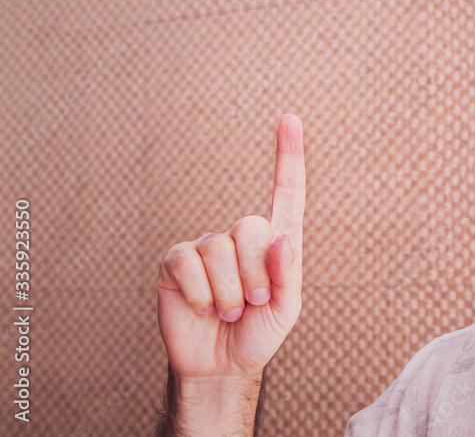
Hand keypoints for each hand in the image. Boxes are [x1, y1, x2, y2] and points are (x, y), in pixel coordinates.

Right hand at [157, 114, 305, 385]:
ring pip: (220, 250)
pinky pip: (189, 263)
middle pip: (252, 227)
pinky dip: (201, 294)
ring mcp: (206, 247)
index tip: (290, 118)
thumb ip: (288, 276)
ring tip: (228, 311)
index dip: (288, 156)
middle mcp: (240, 237)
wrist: (220, 365)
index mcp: (275, 243)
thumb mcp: (285, 311)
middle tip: (252, 303)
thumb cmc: (258, 333)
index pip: (285, 193)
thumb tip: (282, 238)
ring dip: (228, 293)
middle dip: (255, 275)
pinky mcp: (176, 263)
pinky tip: (202, 307)